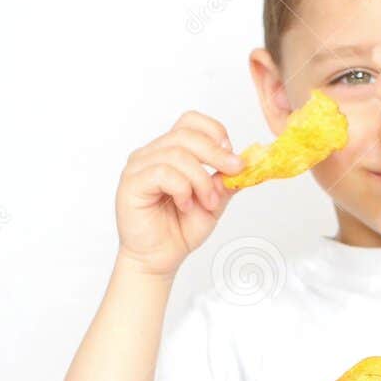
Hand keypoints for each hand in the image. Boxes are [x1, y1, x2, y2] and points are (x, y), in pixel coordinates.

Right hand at [115, 111, 243, 275]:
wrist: (159, 259)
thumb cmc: (180, 229)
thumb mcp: (214, 201)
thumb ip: (227, 181)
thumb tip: (249, 163)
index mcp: (170, 151)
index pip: (191, 122)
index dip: (214, 132)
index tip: (232, 155)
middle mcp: (151, 153)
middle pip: (186, 134)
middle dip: (216, 153)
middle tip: (235, 171)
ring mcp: (139, 167)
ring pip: (177, 154)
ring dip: (201, 179)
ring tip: (207, 202)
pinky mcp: (132, 183)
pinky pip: (162, 172)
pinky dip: (182, 188)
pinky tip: (185, 205)